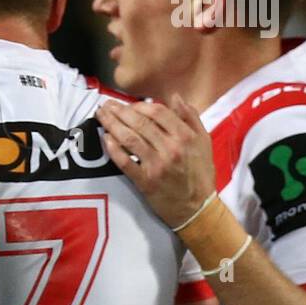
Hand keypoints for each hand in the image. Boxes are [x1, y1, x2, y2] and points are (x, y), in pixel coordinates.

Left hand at [97, 94, 215, 227]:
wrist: (198, 207)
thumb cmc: (200, 173)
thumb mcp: (203, 141)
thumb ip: (190, 117)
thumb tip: (175, 97)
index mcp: (185, 136)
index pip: (157, 112)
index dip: (140, 105)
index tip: (129, 104)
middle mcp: (170, 149)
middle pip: (139, 123)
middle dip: (120, 111)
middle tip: (107, 104)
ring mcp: (156, 165)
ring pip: (129, 139)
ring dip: (112, 125)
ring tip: (101, 115)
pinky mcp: (145, 181)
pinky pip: (125, 162)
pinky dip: (113, 149)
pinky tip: (105, 138)